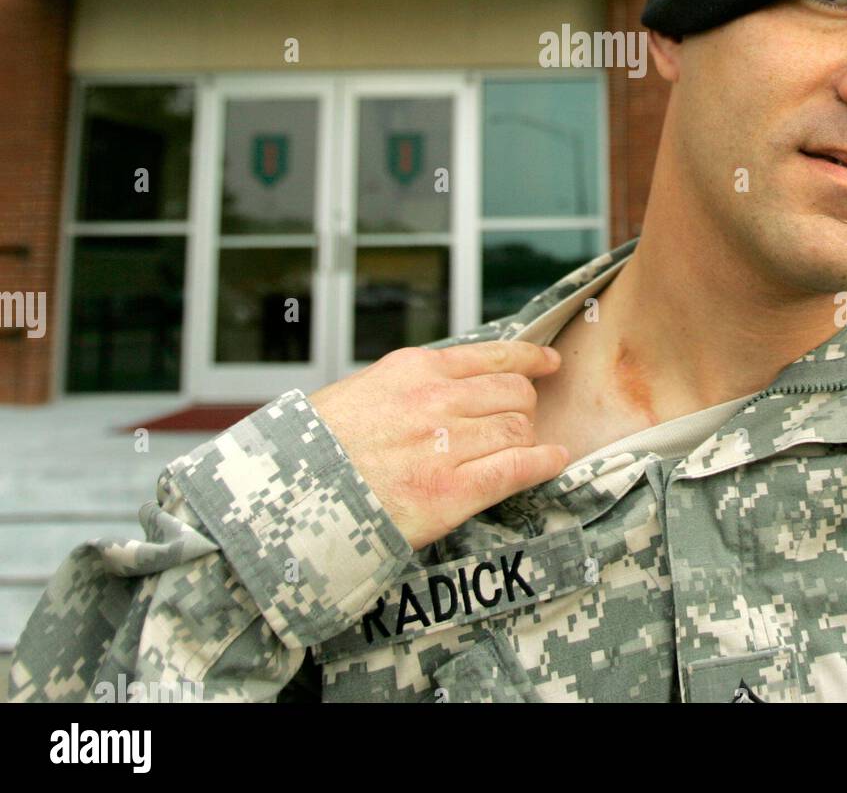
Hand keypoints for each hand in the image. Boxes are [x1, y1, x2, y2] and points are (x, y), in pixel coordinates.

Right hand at [308, 340, 569, 551]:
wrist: (288, 496)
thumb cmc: (317, 448)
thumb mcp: (363, 391)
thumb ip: (411, 384)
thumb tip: (454, 383)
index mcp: (414, 369)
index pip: (493, 355)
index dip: (529, 360)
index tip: (547, 364)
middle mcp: (436, 400)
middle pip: (513, 393)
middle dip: (524, 405)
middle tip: (522, 419)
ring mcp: (446, 445)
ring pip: (517, 428)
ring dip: (526, 437)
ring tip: (524, 446)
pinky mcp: (451, 492)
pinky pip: (516, 469)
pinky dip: (542, 463)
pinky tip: (553, 461)